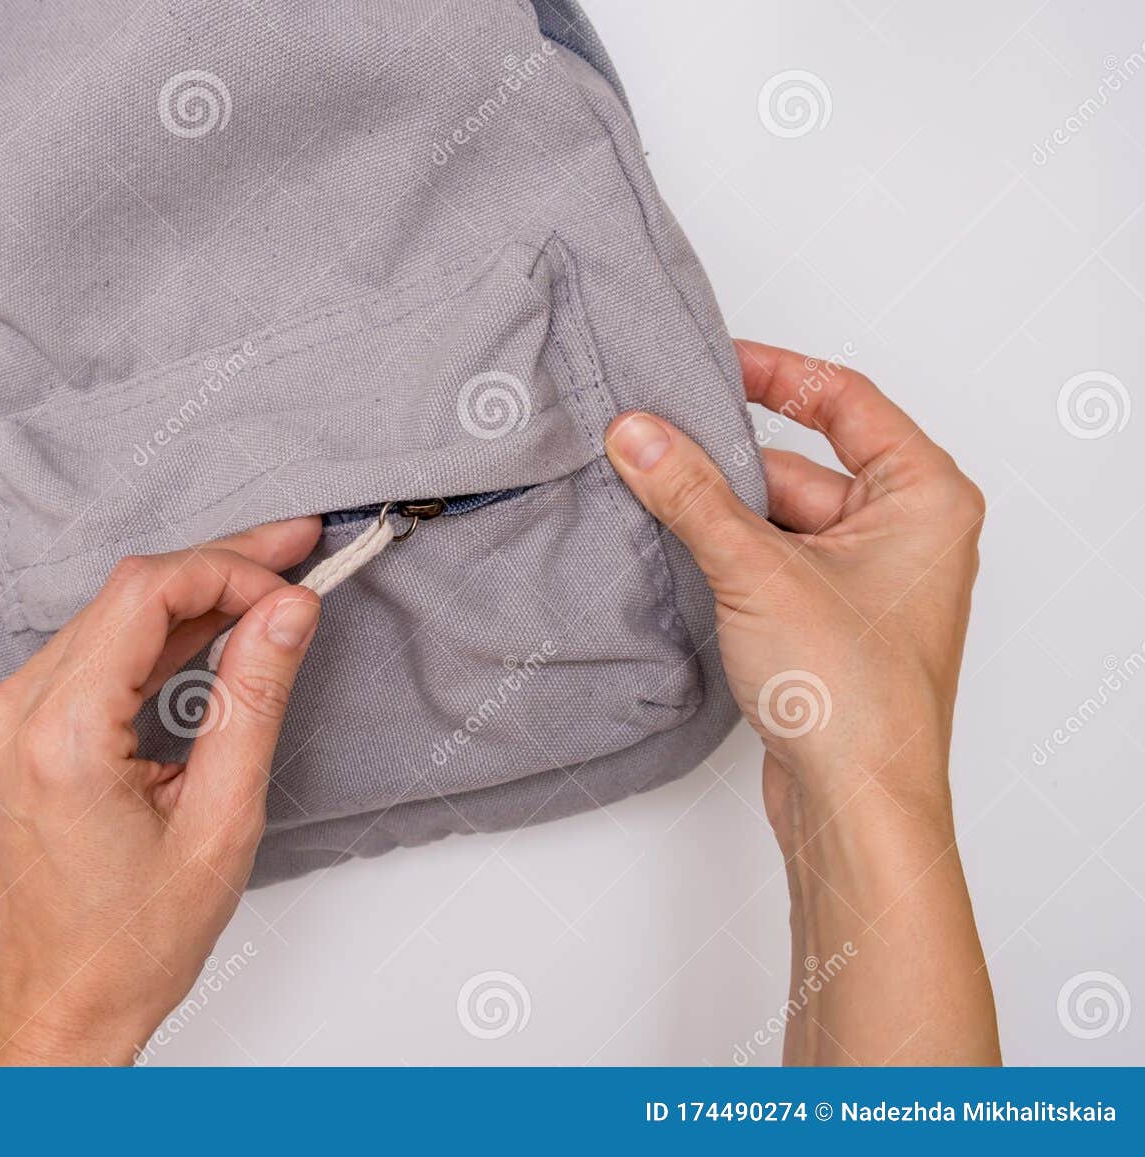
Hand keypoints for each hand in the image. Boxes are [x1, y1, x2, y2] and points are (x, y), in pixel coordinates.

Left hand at [0, 517, 322, 1064]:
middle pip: (128, 591)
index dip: (230, 570)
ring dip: (195, 595)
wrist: (62, 993)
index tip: (294, 582)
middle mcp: (18, 711)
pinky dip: (160, 632)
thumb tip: (288, 612)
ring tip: (271, 585)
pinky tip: (216, 628)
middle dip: (221, 568)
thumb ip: (254, 700)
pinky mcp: (19, 724)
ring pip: (112, 612)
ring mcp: (9, 715)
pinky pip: (94, 647)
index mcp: (62, 733)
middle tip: (297, 549)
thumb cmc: (133, 937)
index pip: (146, 592)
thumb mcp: (220, 821)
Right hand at [604, 338, 998, 1064]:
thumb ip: (692, 494)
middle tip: (652, 436)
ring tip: (650, 494)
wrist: (855, 805)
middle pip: (800, 461)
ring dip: (717, 510)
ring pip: (778, 515)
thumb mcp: (759, 570)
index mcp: (926, 497)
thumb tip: (638, 433)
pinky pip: (770, 559)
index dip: (774, 373)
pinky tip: (673, 548)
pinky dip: (724, 552)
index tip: (710, 360)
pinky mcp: (827, 621)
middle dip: (725, 455)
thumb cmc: (854, 697)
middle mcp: (905, 533)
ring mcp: (866, 580)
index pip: (844, 400)